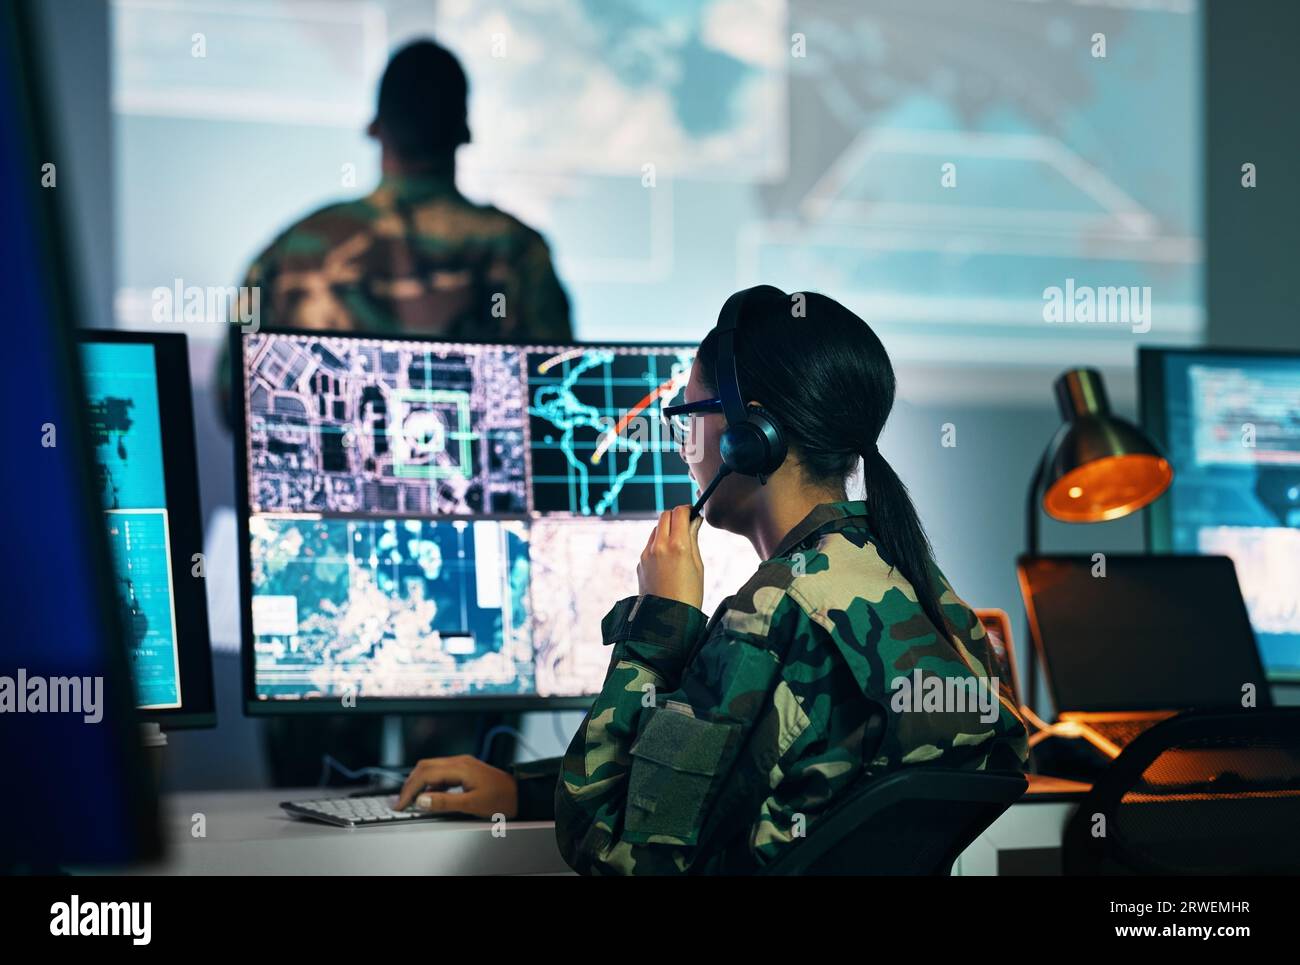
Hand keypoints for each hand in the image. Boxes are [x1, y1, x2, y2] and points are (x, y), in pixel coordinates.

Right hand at [395, 754, 517, 818]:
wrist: (519, 794)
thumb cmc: (501, 799)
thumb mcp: (472, 804)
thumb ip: (445, 802)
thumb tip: (421, 800)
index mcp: (460, 767)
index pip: (425, 774)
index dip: (410, 789)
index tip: (402, 804)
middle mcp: (459, 762)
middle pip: (425, 767)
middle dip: (410, 784)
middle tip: (402, 802)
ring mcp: (462, 764)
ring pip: (431, 768)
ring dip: (419, 783)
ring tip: (412, 800)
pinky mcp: (464, 770)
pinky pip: (440, 773)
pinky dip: (429, 784)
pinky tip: (428, 796)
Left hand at [637, 505, 704, 608]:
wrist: (668, 619)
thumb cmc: (690, 595)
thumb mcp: (698, 565)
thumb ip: (693, 539)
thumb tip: (694, 521)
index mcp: (678, 545)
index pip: (679, 512)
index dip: (687, 509)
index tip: (693, 514)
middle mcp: (659, 546)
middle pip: (665, 515)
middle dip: (676, 516)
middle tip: (686, 524)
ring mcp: (646, 554)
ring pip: (656, 529)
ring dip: (666, 529)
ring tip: (678, 543)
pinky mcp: (640, 563)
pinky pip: (650, 545)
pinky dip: (659, 544)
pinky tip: (668, 559)